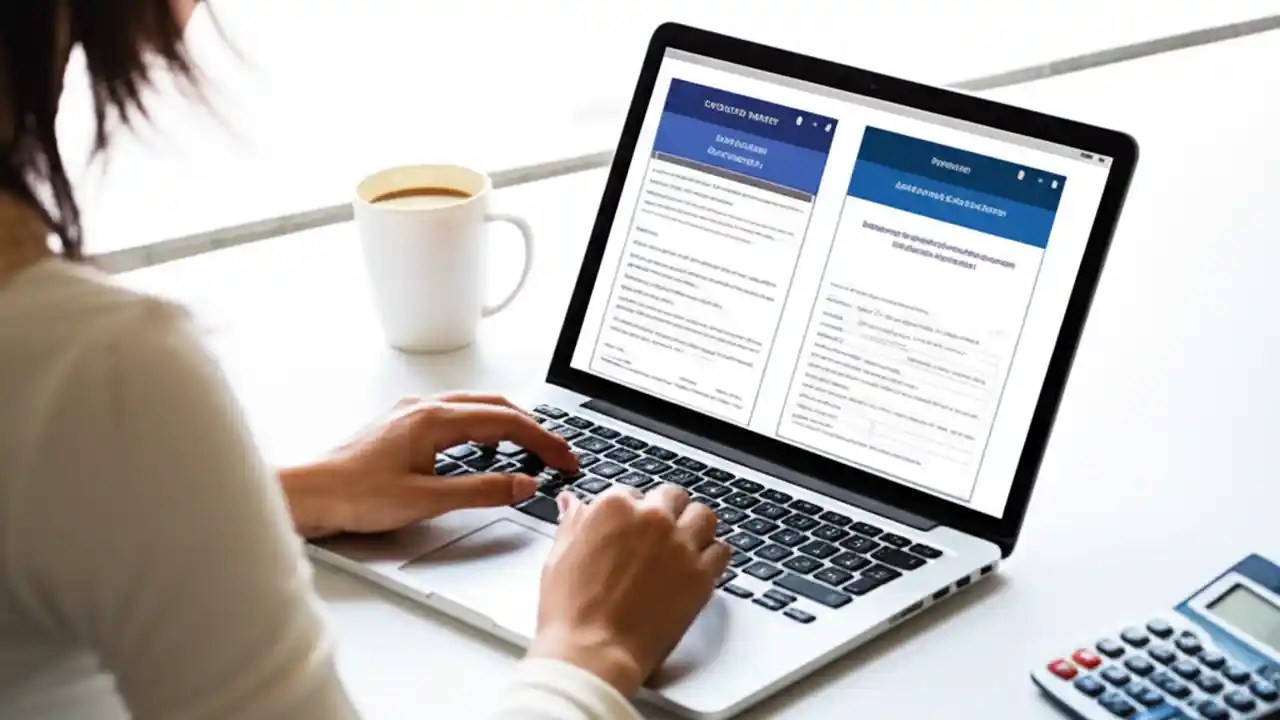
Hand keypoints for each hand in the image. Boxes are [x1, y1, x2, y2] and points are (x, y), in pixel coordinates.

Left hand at [280, 392, 575, 537]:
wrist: (307, 494)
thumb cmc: (353, 495)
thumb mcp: (426, 500)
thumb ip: (480, 491)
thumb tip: (522, 484)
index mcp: (434, 419)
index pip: (506, 421)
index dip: (543, 440)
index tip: (566, 458)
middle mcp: (423, 408)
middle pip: (495, 407)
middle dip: (533, 428)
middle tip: (558, 453)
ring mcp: (411, 414)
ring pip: (475, 408)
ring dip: (508, 424)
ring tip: (531, 446)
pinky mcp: (401, 426)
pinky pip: (455, 416)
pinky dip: (483, 427)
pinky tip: (483, 446)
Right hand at [527, 485, 730, 695]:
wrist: (592, 652)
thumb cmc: (571, 610)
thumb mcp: (559, 556)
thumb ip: (574, 523)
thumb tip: (573, 504)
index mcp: (614, 507)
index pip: (632, 492)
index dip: (631, 512)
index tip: (630, 528)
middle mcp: (652, 519)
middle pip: (673, 496)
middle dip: (666, 511)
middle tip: (659, 534)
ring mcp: (680, 545)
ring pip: (703, 516)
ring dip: (694, 526)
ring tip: (685, 544)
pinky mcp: (701, 575)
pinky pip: (721, 551)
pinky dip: (712, 556)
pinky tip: (699, 566)